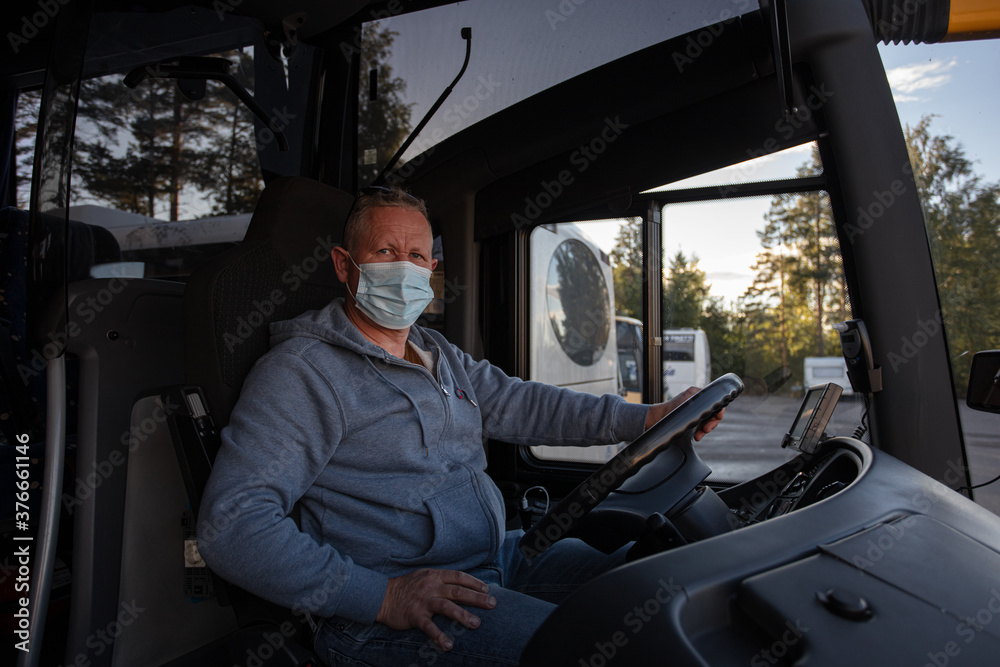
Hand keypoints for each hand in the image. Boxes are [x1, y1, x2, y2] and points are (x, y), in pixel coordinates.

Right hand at [376, 568, 496, 650]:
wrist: (382, 596)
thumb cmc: (407, 587)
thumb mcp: (425, 576)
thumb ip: (441, 580)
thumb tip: (461, 584)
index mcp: (434, 576)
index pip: (458, 577)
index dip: (474, 583)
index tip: (486, 589)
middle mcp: (431, 587)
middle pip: (457, 591)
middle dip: (476, 598)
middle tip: (492, 604)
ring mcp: (423, 601)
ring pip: (446, 607)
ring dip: (463, 615)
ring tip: (476, 624)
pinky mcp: (414, 615)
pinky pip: (429, 627)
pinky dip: (439, 636)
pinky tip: (448, 645)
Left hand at [643, 386, 725, 440]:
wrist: (655, 420)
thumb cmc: (667, 414)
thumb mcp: (685, 409)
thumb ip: (699, 407)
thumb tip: (713, 409)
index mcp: (695, 393)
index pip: (715, 400)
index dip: (718, 411)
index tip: (717, 419)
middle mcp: (696, 399)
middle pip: (712, 411)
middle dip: (710, 423)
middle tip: (705, 430)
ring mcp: (694, 407)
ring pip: (707, 419)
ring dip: (705, 429)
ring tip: (698, 436)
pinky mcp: (691, 416)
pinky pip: (701, 422)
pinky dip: (700, 430)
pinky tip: (696, 436)